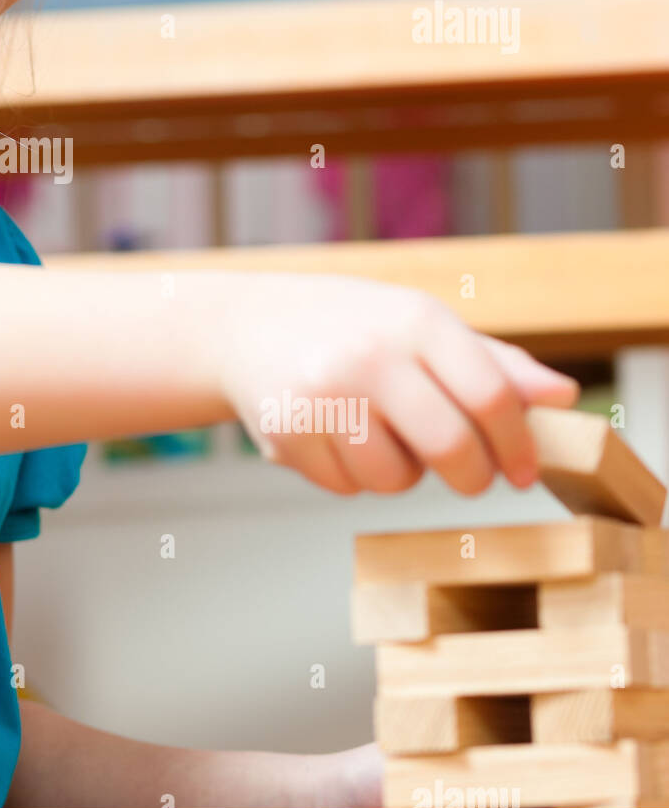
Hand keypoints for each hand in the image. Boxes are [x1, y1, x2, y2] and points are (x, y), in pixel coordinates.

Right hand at [220, 272, 579, 496]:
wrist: (245, 325)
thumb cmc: (350, 326)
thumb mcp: (420, 324)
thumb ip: (493, 362)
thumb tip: (562, 397)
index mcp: (414, 322)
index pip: (490, 395)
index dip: (517, 444)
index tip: (525, 471)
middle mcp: (369, 356)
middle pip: (451, 448)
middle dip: (471, 477)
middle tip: (469, 477)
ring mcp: (324, 396)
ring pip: (395, 479)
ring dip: (400, 473)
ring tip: (379, 435)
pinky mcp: (287, 433)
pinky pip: (347, 486)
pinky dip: (351, 475)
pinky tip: (334, 437)